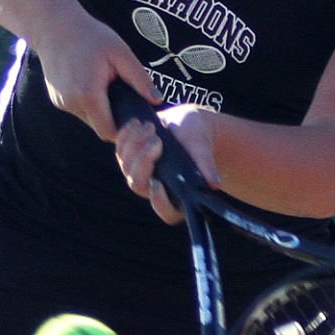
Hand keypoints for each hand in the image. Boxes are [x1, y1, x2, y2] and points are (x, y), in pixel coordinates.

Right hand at [37, 11, 157, 139]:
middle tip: (126, 100)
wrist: (53, 24)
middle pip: (99, 127)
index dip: (124, 131)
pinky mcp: (56, 99)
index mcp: (88, 94)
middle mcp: (72, 103)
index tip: (136, 119)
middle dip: (114, 119)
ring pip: (88, 119)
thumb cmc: (90, 35)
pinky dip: (88, 103)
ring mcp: (61, 102)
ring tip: (107, 87)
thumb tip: (157, 100)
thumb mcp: (120, 52)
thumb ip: (139, 79)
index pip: (109, 132)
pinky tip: (91, 82)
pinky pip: (78, 109)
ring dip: (100, 111)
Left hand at [115, 103, 219, 224]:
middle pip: (138, 184)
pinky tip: (137, 123)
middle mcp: (154, 188)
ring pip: (126, 166)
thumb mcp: (202, 149)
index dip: (159, 201)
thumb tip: (214, 184)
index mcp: (175, 195)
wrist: (186, 124)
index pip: (165, 211)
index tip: (158, 183)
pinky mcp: (128, 157)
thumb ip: (206, 166)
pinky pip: (120, 150)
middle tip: (157, 141)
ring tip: (151, 126)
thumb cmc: (197, 140)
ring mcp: (138, 173)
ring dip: (135, 144)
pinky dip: (126, 135)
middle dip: (144, 161)